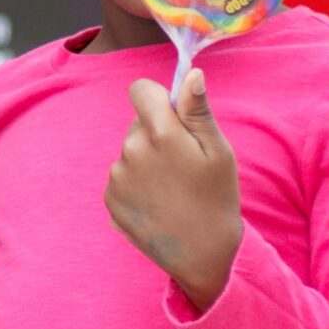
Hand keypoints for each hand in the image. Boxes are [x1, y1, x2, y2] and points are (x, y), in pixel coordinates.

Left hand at [104, 68, 243, 310]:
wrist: (203, 256)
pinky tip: (159, 203)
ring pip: (129, 151)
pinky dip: (137, 185)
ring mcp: (116, 177)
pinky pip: (122, 177)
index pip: (140, 90)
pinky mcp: (109, 200)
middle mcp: (130, 151)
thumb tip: (190, 73)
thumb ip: (198, 110)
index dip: (158, 98)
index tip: (174, 117)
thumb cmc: (217, 199)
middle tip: (183, 163)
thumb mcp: (219, 152)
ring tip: (173, 188)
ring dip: (146, 161)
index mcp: (159, 134)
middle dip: (157, 133)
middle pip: (138, 123)